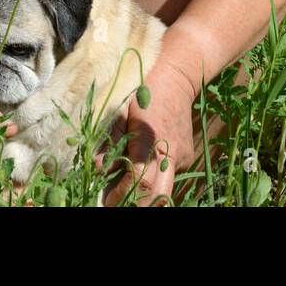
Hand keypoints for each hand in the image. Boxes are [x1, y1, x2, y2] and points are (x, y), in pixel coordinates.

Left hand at [93, 68, 197, 205]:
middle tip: (118, 203)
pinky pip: (169, 178)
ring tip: (128, 188)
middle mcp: (170, 152)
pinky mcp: (187, 159)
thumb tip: (98, 168)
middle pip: (158, 196)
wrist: (177, 80)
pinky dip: (155, 181)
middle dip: (138, 205)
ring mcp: (181, 157)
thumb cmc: (143, 94)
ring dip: (147, 197)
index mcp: (150, 139)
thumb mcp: (120, 113)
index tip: (108, 201)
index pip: (139, 181)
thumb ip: (110, 142)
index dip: (123, 194)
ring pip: (165, 190)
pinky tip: (145, 168)